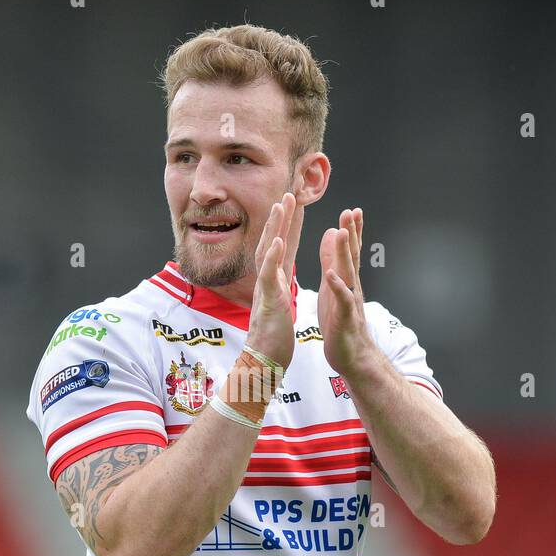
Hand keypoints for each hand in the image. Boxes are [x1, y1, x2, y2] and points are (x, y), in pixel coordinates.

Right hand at [247, 192, 303, 369]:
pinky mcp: (268, 303)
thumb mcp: (279, 306)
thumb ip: (277, 287)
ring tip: (280, 206)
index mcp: (274, 282)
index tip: (291, 206)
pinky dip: (272, 258)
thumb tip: (278, 274)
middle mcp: (267, 282)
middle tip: (286, 193)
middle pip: (272, 242)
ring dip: (275, 228)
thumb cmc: (272, 338)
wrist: (264, 363)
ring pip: (268, 253)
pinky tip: (278, 242)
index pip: (280, 248)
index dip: (286, 226)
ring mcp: (266, 291)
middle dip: (279, 218)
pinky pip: (268, 278)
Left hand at [318, 207, 374, 374]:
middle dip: (351, 233)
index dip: (350, 230)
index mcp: (345, 279)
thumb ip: (331, 260)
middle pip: (351, 256)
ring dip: (344, 253)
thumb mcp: (332, 286)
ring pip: (347, 274)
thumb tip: (332, 234)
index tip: (351, 210)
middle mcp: (350, 287)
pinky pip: (341, 300)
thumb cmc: (340, 321)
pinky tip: (332, 274)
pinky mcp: (343, 318)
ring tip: (342, 233)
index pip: (348, 251)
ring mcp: (348, 301)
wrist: (352, 355)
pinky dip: (337, 287)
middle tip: (351, 211)